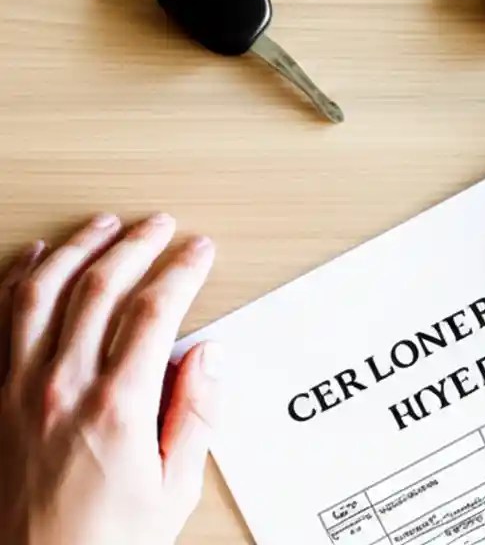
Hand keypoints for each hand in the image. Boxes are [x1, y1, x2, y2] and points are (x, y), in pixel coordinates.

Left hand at [0, 214, 220, 544]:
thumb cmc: (103, 541)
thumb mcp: (174, 489)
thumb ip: (196, 416)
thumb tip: (210, 358)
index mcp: (118, 408)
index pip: (155, 311)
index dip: (182, 270)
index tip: (199, 251)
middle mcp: (62, 388)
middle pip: (99, 288)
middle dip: (136, 245)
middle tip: (160, 227)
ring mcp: (19, 389)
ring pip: (42, 292)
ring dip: (75, 248)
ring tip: (102, 226)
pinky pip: (0, 321)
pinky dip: (16, 280)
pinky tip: (33, 260)